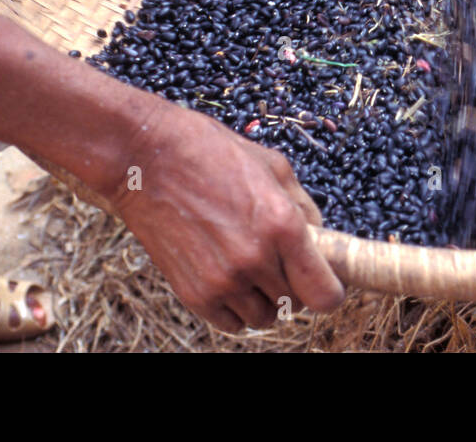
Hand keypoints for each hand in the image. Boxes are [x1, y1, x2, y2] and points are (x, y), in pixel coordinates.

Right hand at [106, 100, 344, 330]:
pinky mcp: (193, 294)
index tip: (324, 281)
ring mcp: (222, 280)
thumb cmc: (209, 152)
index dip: (330, 290)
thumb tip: (321, 236)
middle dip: (295, 285)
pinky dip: (236, 308)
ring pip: (264, 317)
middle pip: (296, 304)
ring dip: (265, 299)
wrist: (145, 157)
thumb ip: (304, 206)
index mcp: (282, 225)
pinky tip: (230, 280)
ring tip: (251, 267)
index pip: (325, 294)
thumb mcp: (272, 165)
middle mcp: (255, 259)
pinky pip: (231, 323)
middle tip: (281, 262)